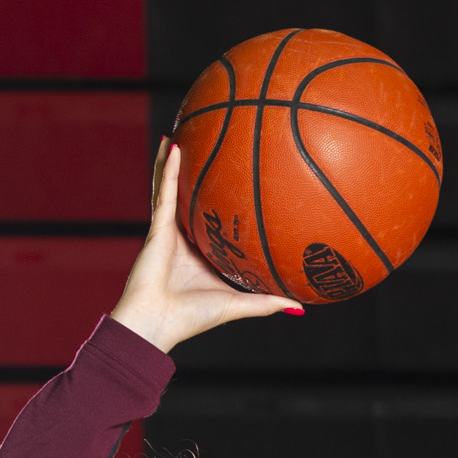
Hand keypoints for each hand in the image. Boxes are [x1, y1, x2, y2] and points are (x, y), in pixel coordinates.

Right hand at [107, 139, 302, 353]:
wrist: (159, 322)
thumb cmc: (193, 318)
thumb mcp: (239, 305)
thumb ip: (267, 303)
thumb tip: (301, 306)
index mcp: (199, 253)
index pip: (210, 222)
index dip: (217, 204)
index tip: (233, 184)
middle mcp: (182, 238)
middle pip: (187, 199)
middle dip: (191, 175)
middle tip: (201, 147)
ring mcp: (167, 230)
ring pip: (170, 188)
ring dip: (173, 162)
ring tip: (178, 134)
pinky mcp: (157, 228)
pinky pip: (165, 192)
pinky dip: (169, 169)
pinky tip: (175, 146)